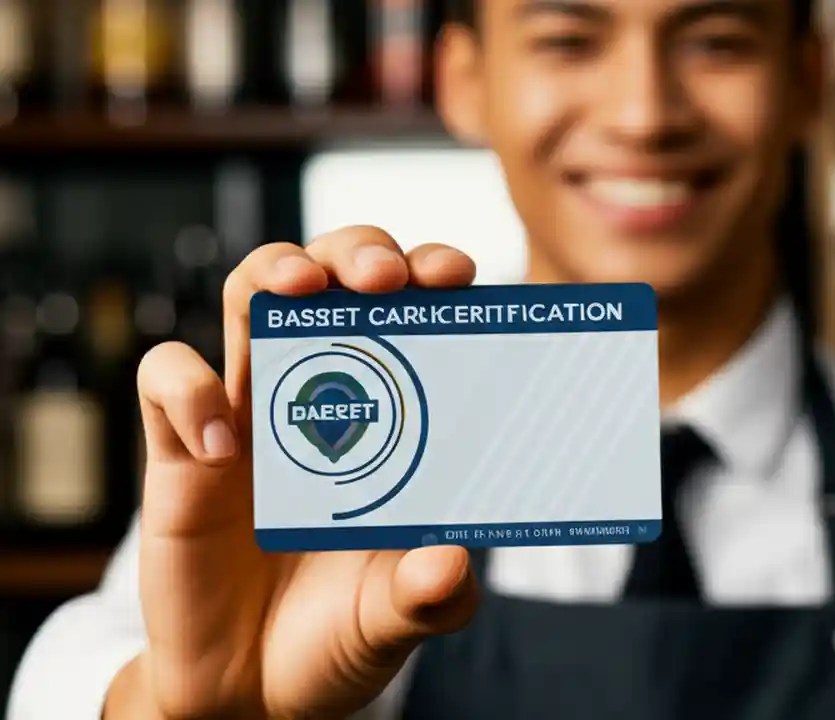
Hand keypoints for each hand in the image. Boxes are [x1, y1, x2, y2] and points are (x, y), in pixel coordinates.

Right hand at [109, 227, 480, 718]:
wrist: (252, 693)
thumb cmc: (338, 633)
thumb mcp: (399, 617)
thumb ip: (431, 594)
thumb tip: (449, 561)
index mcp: (388, 419)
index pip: (410, 316)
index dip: (429, 278)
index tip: (457, 275)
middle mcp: (319, 399)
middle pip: (330, 279)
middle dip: (356, 253)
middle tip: (384, 277)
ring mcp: (248, 415)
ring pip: (246, 298)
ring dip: (273, 272)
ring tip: (300, 289)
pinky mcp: (179, 452)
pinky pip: (165, 380)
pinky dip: (188, 391)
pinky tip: (222, 445)